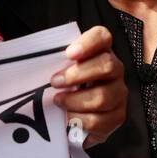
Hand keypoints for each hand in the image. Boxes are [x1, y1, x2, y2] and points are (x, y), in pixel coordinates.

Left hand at [51, 26, 126, 149]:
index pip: (102, 37)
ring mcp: (119, 93)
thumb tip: (37, 63)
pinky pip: (100, 120)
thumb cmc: (64, 86)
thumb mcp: (58, 69)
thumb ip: (54, 62)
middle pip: (107, 65)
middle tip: (55, 82)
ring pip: (103, 97)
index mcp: (100, 50)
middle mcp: (114, 69)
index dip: (89, 43)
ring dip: (75, 101)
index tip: (70, 54)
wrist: (72, 117)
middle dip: (77, 75)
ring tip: (58, 101)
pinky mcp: (117, 116)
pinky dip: (80, 120)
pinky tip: (68, 118)